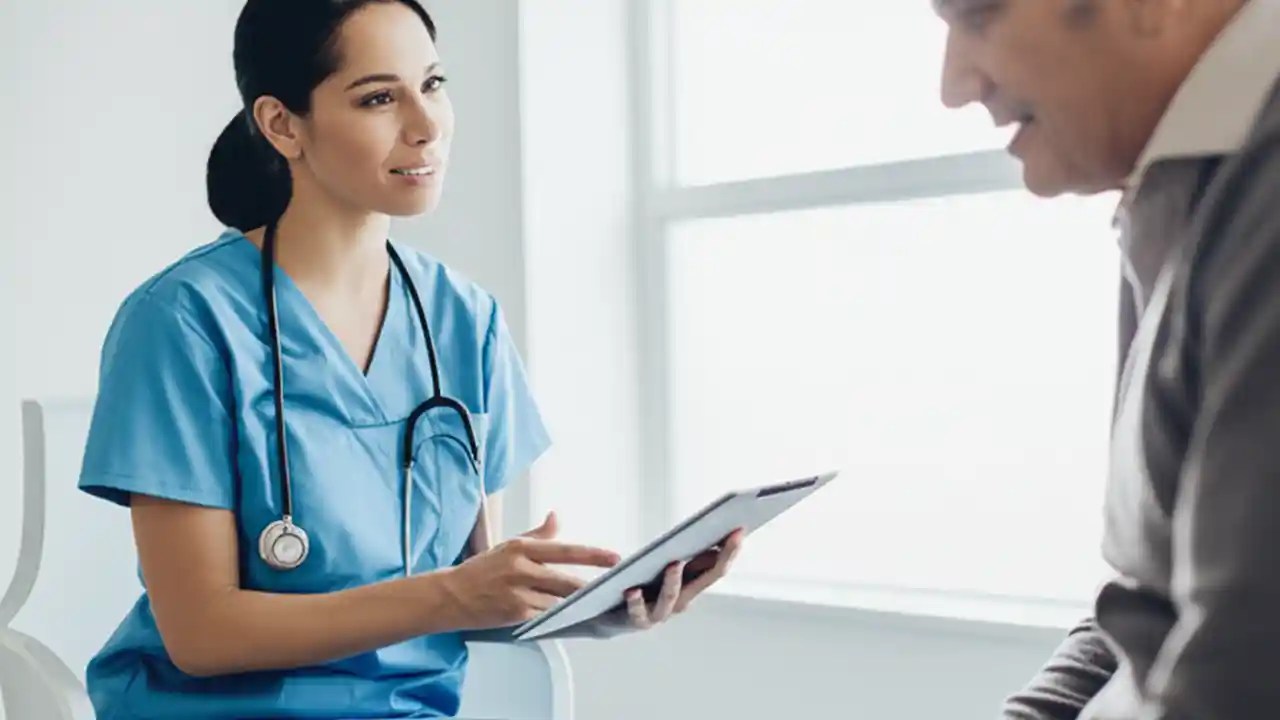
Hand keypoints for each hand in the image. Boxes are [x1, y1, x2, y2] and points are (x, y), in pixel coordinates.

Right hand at [442, 511, 619, 629]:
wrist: (451, 595)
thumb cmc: (481, 569)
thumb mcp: (509, 545)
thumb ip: (538, 535)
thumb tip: (557, 517)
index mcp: (521, 548)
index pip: (565, 550)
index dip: (592, 555)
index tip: (614, 558)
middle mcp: (521, 570)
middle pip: (566, 581)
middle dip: (590, 587)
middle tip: (611, 587)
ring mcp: (518, 594)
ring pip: (558, 601)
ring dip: (574, 604)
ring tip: (592, 603)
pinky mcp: (516, 615)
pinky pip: (546, 616)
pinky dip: (557, 615)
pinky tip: (568, 615)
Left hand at [622, 528, 744, 629]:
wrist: (611, 615)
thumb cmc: (642, 585)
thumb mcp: (666, 568)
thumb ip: (689, 560)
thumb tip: (715, 544)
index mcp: (690, 587)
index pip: (717, 569)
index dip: (730, 551)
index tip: (740, 530)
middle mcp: (681, 602)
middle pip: (704, 581)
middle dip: (719, 558)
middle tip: (728, 537)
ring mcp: (660, 613)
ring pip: (671, 598)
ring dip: (674, 581)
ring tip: (674, 563)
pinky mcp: (637, 620)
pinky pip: (638, 612)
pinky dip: (636, 602)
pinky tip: (633, 590)